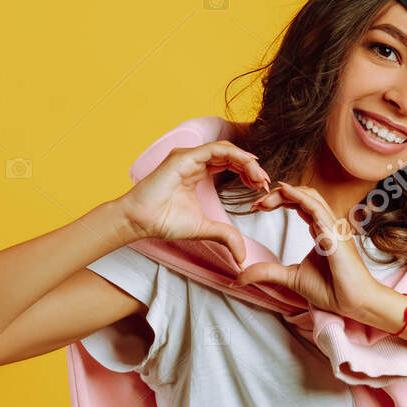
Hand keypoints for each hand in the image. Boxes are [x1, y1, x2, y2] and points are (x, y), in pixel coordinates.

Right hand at [116, 140, 270, 263]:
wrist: (140, 221)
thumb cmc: (164, 222)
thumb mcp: (204, 228)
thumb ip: (225, 236)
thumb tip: (242, 257)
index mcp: (198, 173)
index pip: (229, 166)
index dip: (248, 174)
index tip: (261, 190)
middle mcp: (194, 162)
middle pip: (231, 157)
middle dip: (251, 168)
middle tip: (266, 183)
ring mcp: (189, 157)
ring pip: (226, 151)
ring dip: (246, 162)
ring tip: (259, 178)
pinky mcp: (183, 157)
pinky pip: (215, 150)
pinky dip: (234, 155)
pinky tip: (248, 165)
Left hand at [233, 181, 401, 324]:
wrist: (354, 303)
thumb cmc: (332, 290)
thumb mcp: (291, 278)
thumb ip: (267, 273)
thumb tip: (238, 278)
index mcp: (321, 230)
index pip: (299, 205)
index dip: (278, 201)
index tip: (257, 207)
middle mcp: (328, 224)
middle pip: (302, 196)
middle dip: (278, 194)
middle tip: (256, 202)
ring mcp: (333, 227)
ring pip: (309, 196)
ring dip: (284, 193)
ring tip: (264, 198)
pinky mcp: (335, 234)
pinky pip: (317, 209)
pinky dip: (299, 197)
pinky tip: (283, 191)